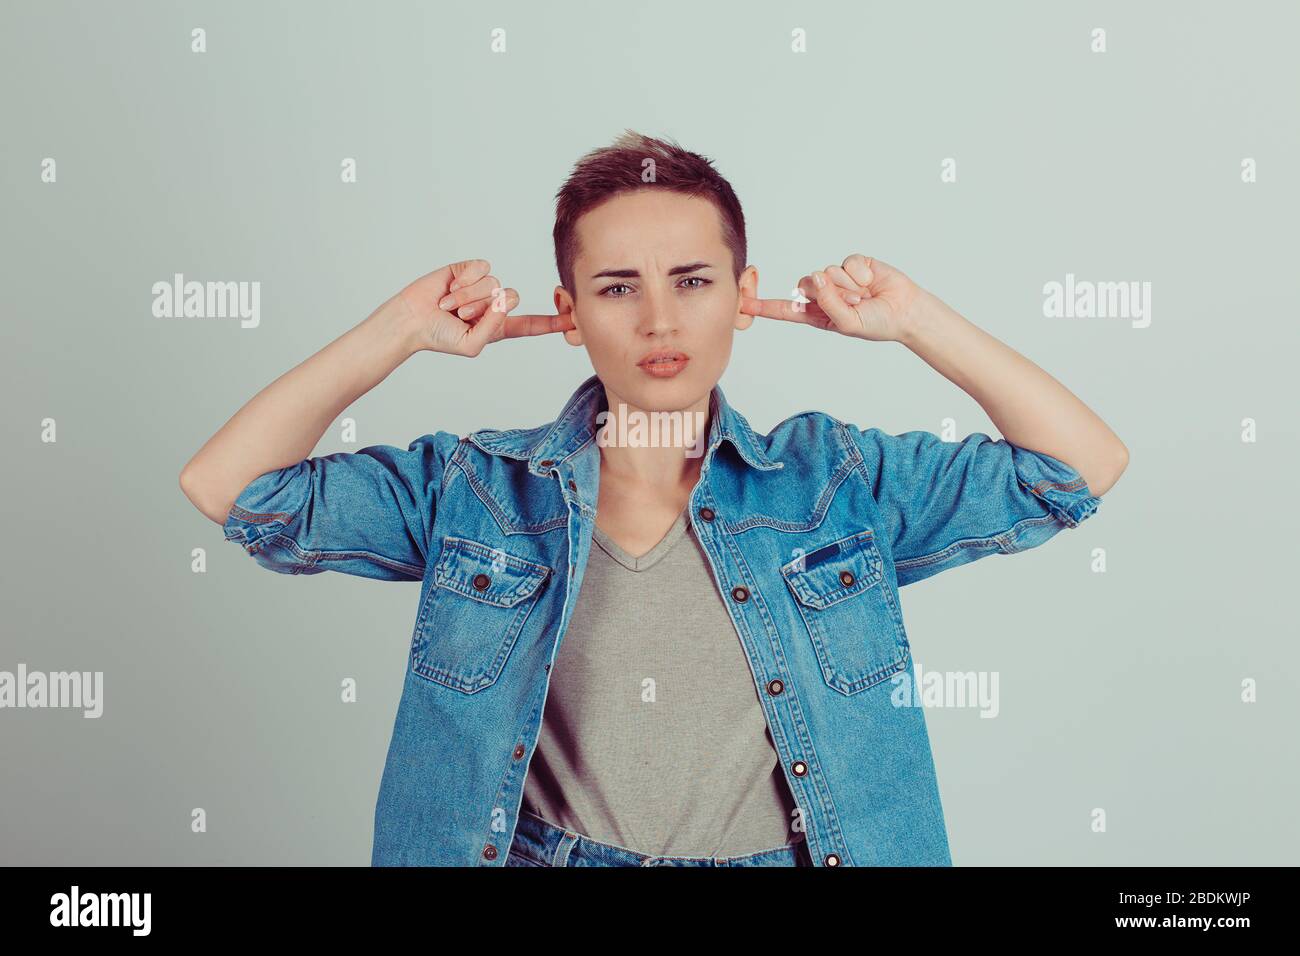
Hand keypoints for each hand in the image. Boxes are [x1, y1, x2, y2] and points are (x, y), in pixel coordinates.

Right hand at [397, 259, 575, 356]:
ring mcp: (482, 286)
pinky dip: (464, 281)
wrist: (413, 320)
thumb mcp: (473, 344)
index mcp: (499, 326)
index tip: (574, 319)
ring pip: (494, 284)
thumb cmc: (441, 337)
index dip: (552, 322)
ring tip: (450, 305)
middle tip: (461, 316)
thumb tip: (503, 298)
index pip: (531, 324)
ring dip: (469, 297)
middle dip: (483, 308)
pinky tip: (449, 288)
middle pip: (511, 297)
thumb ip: (495, 327)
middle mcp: (494, 304)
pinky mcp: (469, 270)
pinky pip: (481, 269)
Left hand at [740, 254, 922, 342]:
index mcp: (817, 313)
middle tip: (853, 303)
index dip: (765, 306)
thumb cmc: (876, 323)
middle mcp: (824, 293)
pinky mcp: (854, 263)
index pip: (787, 309)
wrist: (905, 312)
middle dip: (829, 292)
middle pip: (806, 283)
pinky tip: (871, 281)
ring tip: (865, 295)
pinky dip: (860, 273)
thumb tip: (818, 276)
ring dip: (849, 286)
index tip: (744, 304)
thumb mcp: (848, 323)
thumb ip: (829, 304)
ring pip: (828, 271)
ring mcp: (838, 277)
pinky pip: (847, 262)